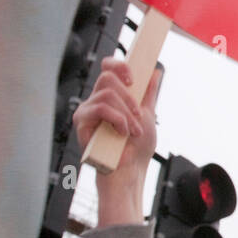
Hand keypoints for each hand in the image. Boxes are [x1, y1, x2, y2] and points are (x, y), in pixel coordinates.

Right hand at [73, 58, 161, 225]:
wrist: (131, 171)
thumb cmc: (137, 149)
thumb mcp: (148, 116)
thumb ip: (148, 94)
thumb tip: (155, 72)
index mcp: (110, 97)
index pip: (107, 68)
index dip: (119, 65)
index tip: (133, 78)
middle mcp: (95, 101)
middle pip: (107, 77)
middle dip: (129, 96)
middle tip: (139, 116)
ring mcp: (87, 111)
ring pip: (106, 93)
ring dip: (126, 113)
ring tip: (133, 131)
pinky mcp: (82, 123)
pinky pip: (100, 108)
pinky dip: (117, 119)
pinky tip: (122, 133)